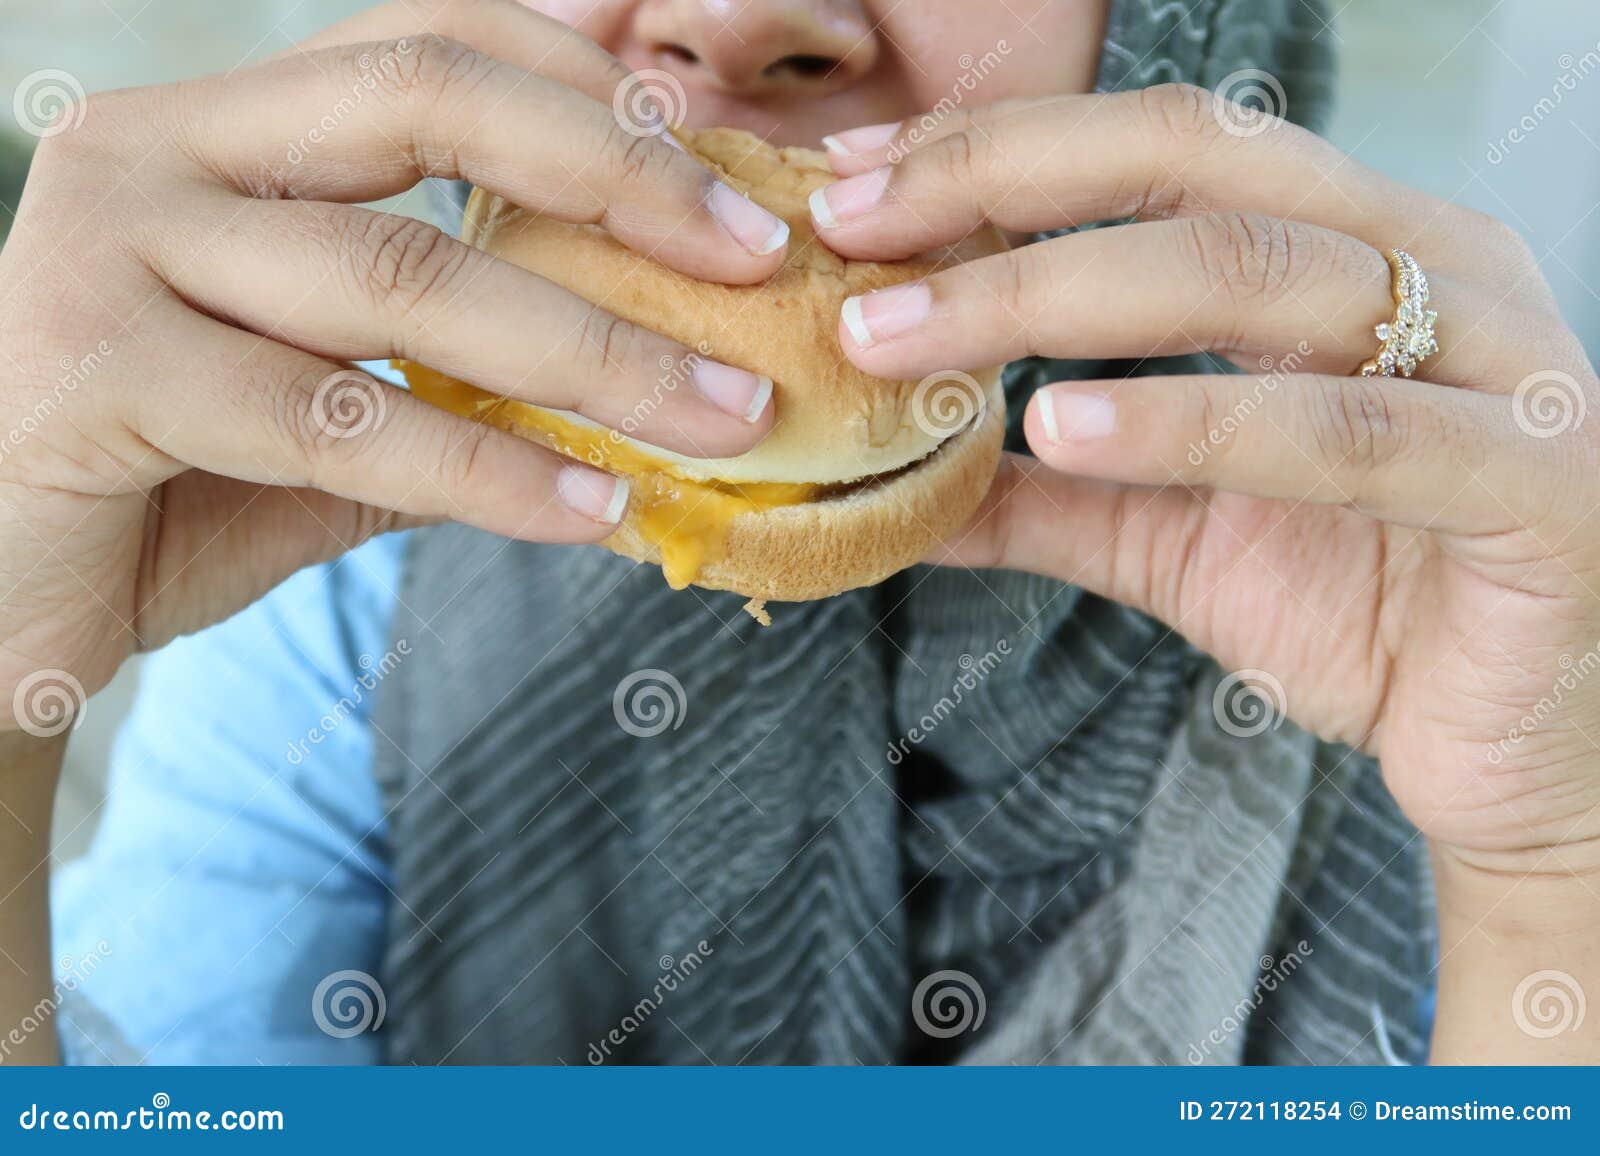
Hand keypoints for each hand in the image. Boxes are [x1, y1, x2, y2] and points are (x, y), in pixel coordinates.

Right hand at [0, 0, 788, 733]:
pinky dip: (483, 472)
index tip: (728, 185)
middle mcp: (159, 144)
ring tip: (723, 418)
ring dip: (591, 353)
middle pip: (427, 97)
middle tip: (757, 264)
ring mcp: (112, 244)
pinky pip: (337, 421)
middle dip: (617, 179)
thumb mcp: (327, 391)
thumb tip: (638, 350)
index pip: (436, 40)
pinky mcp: (91, 369)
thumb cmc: (170, 481)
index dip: (595, 95)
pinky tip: (590, 510)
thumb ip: (446, 355)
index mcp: (226, 124)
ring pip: (401, 274)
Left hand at [811, 87, 1599, 886]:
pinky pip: (1345, 433)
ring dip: (1053, 296)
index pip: (1163, 149)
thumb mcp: (1178, 540)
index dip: (1001, 154)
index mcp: (1359, 250)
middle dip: (1002, 192)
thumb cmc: (1371, 614)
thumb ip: (1053, 500)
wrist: (1524, 750)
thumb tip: (900, 483)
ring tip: (908, 338)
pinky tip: (1066, 425)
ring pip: (1257, 277)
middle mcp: (1437, 266)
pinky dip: (1193, 421)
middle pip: (1197, 171)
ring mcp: (1497, 362)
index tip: (858, 189)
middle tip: (856, 236)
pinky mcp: (1534, 483)